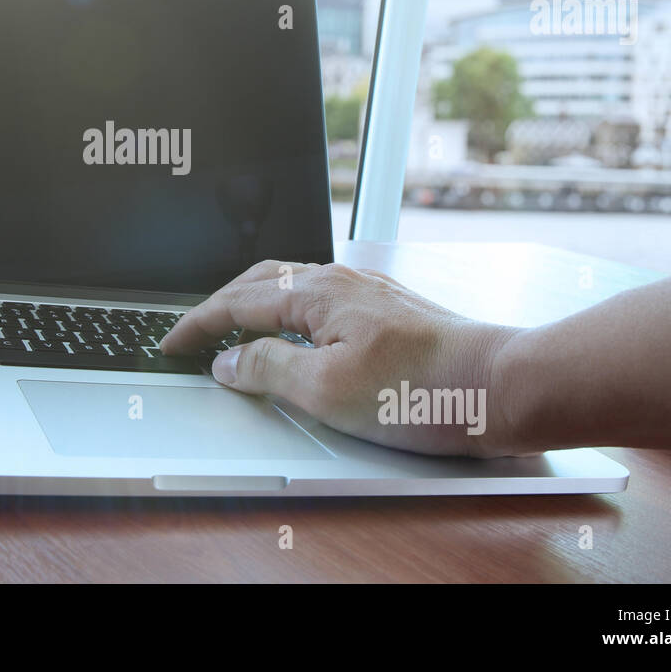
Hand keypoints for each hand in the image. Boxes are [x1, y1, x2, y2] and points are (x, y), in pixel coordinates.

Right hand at [159, 260, 522, 456]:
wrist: (501, 386)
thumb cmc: (424, 391)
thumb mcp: (327, 390)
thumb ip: (268, 369)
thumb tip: (227, 359)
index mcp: (317, 293)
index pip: (236, 303)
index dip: (197, 325)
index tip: (169, 345)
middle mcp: (340, 280)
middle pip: (260, 282)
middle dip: (219, 305)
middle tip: (192, 334)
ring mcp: (368, 291)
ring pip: (291, 286)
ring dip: (253, 304)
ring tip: (234, 331)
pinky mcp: (389, 309)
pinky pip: (320, 297)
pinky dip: (288, 312)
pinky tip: (297, 333)